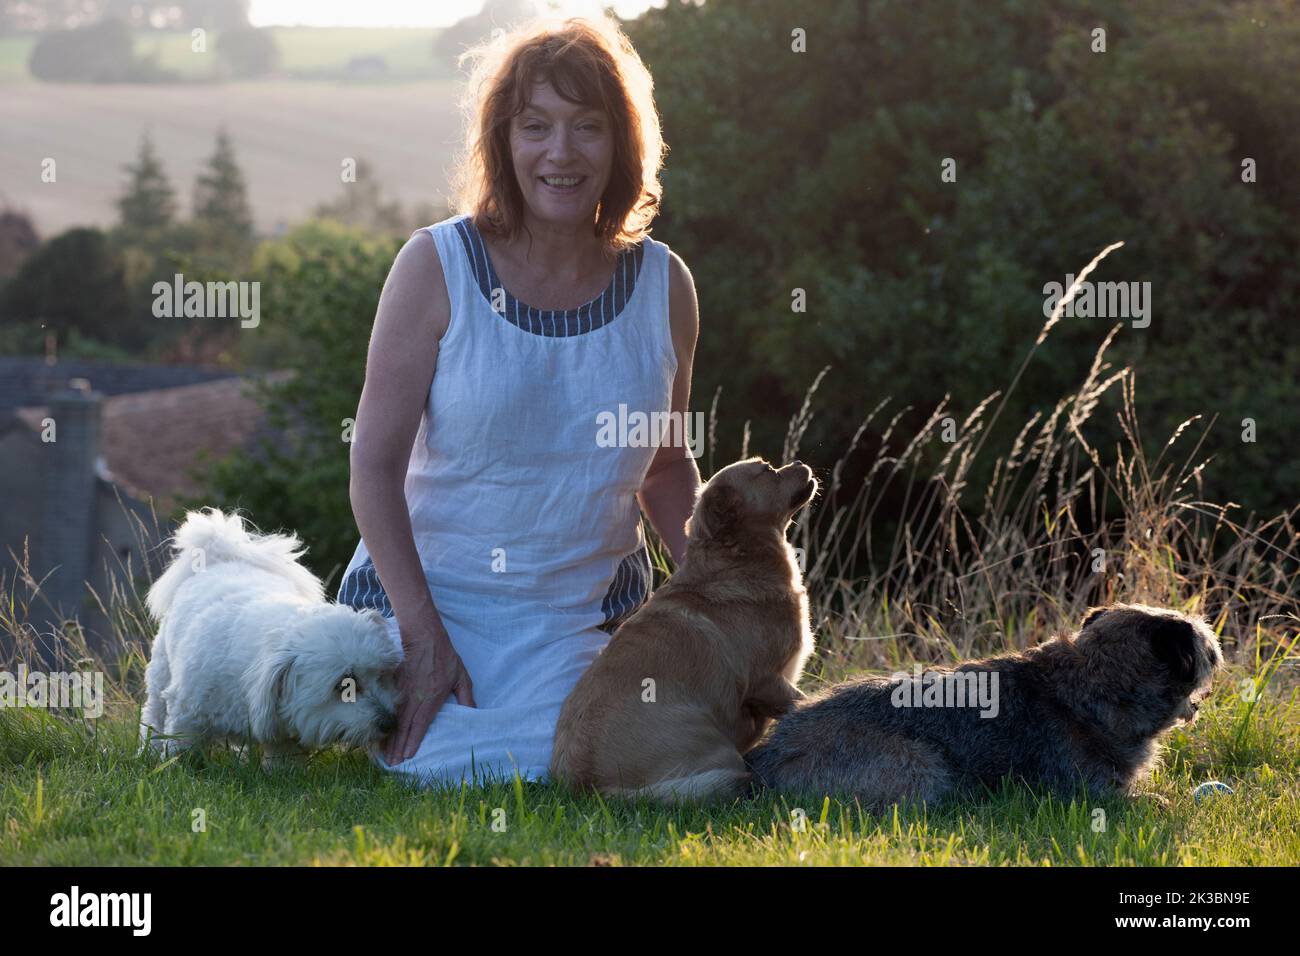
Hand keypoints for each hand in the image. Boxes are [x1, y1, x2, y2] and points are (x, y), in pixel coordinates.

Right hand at [383, 620, 474, 764]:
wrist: (423, 635)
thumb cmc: (444, 656)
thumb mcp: (461, 676)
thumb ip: (467, 697)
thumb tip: (473, 713)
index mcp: (432, 697)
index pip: (421, 724)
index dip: (413, 741)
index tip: (408, 756)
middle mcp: (415, 697)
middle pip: (404, 726)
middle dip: (398, 746)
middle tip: (393, 763)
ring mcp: (402, 691)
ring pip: (394, 719)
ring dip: (389, 738)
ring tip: (385, 755)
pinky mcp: (393, 685)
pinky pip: (388, 708)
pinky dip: (383, 723)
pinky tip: (380, 734)